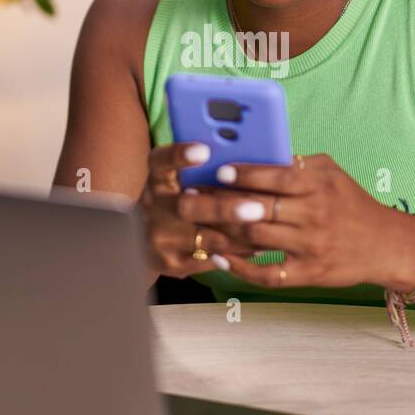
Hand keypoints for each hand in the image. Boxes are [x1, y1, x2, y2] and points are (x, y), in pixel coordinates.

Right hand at [139, 142, 257, 280]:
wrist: (146, 241)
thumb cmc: (176, 201)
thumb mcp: (180, 182)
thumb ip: (206, 172)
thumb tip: (251, 157)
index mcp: (157, 179)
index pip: (161, 162)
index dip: (180, 156)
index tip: (204, 150)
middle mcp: (153, 207)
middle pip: (187, 206)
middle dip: (224, 208)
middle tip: (257, 208)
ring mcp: (160, 238)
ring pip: (205, 238)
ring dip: (240, 234)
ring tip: (268, 229)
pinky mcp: (171, 263)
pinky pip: (211, 259)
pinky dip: (238, 252)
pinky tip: (260, 246)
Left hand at [179, 153, 414, 289]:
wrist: (385, 244)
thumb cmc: (352, 203)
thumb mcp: (332, 173)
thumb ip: (298, 164)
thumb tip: (257, 154)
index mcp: (319, 186)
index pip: (277, 177)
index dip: (245, 174)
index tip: (218, 171)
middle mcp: (314, 215)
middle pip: (258, 209)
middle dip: (219, 204)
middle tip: (188, 199)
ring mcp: (310, 246)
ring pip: (257, 239)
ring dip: (222, 232)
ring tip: (196, 224)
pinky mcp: (308, 273)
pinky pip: (267, 273)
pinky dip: (240, 268)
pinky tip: (218, 258)